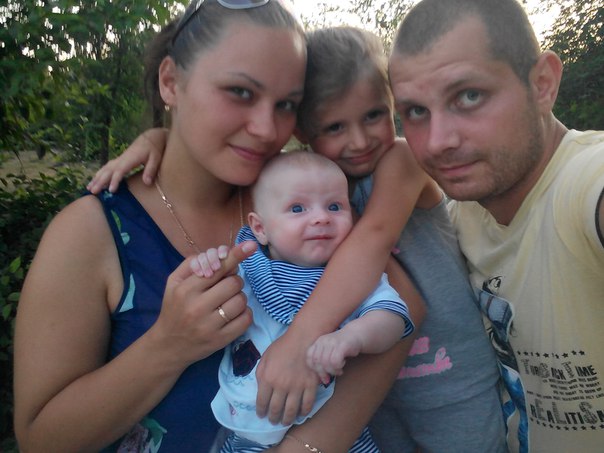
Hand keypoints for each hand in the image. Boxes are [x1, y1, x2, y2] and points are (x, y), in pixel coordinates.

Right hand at [87, 128, 166, 193]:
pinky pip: (107, 167)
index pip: (120, 170)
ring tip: (89, 188)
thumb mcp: (156, 159)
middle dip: (100, 181)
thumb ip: (151, 170)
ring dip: (97, 178)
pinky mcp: (120, 160)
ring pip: (105, 169)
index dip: (115, 180)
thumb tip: (147, 183)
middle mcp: (122, 159)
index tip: (111, 190)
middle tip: (93, 192)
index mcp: (130, 159)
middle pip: (108, 170)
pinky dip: (100, 174)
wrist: (151, 137)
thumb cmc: (154, 148)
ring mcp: (120, 159)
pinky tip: (95, 180)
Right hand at [149, 241, 255, 366]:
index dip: (236, 256)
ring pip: (241, 300)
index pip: (218, 269)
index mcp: (186, 290)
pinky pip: (245, 319)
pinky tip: (234, 314)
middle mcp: (197, 307)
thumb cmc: (174, 308)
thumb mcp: (173, 282)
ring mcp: (210, 325)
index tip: (251, 246)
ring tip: (227, 301)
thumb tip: (218, 253)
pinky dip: (244, 313)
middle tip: (225, 287)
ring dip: (239, 298)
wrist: (167, 345)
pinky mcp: (221, 340)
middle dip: (234, 281)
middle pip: (234, 283)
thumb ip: (193, 264)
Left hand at [255, 328, 320, 424]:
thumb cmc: (283, 346)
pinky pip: (307, 404)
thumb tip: (260, 388)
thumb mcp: (265, 357)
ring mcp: (297, 387)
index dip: (261, 411)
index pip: (262, 401)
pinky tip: (301, 414)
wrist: (304, 338)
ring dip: (287, 419)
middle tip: (273, 421)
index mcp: (267, 378)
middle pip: (276, 409)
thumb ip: (261, 374)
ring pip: (291, 410)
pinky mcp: (311, 386)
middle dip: (273, 418)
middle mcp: (281, 386)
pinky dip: (304, 412)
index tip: (261, 415)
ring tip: (285, 422)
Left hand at [306, 330, 361, 384]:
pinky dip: (338, 367)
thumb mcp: (329, 351)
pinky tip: (342, 365)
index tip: (321, 376)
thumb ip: (322, 361)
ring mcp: (332, 342)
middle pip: (317, 361)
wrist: (356, 334)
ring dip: (332, 371)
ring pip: (326, 362)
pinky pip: (335, 361)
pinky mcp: (342, 345)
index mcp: (318, 342)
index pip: (309, 357)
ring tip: (338, 371)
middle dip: (322, 373)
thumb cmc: (342, 346)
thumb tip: (320, 379)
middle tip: (329, 378)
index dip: (314, 369)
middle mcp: (323, 341)